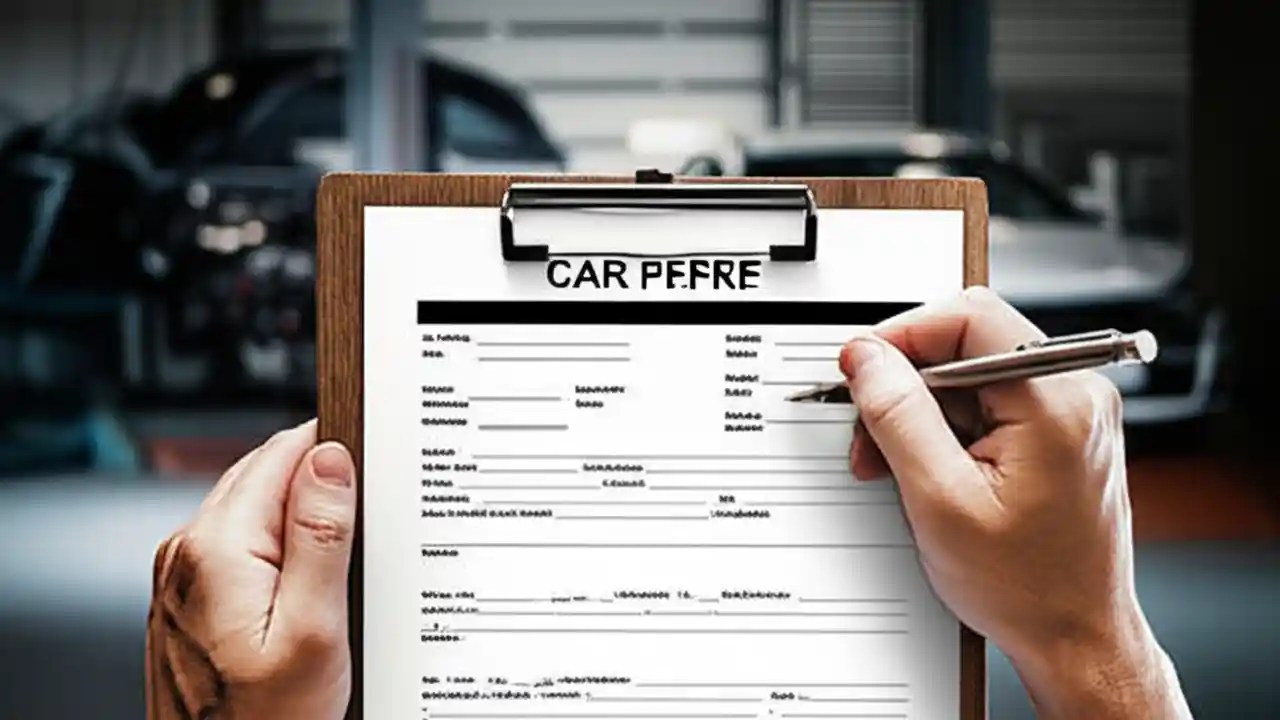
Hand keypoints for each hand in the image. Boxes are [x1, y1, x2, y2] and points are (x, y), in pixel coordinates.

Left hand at [146, 420, 355, 719]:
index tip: (375, 470)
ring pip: (256, 507)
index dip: (335, 452)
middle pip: (267, 474)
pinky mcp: (189, 598)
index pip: (282, 454)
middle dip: (319, 482)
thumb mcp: (315, 630)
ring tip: (344, 560)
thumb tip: (329, 459)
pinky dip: (280, 546)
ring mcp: (181, 575)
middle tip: (368, 523)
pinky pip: (242, 544)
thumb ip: (320, 536)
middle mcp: (187, 552)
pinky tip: (310, 583)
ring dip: (302, 516)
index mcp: (216, 548)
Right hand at [842, 287, 1190, 718]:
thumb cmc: (1026, 587)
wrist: (1076, 636)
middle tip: (871, 433)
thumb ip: (898, 417)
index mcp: (1057, 403)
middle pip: (968, 342)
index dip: (903, 333)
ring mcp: (1072, 412)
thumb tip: (866, 358)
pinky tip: (927, 468)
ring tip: (895, 464)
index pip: (971, 317)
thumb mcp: (939, 500)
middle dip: (906, 383)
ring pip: (971, 373)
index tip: (862, 366)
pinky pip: (988, 400)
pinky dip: (947, 427)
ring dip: (921, 411)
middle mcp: (1076, 394)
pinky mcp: (1060, 430)